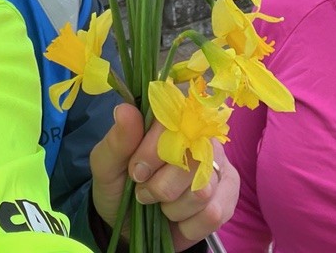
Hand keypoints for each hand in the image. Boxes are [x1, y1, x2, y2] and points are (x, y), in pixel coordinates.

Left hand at [90, 102, 238, 250]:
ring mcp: (219, 166)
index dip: (155, 147)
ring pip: (201, 190)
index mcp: (172, 119)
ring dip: (172, 207)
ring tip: (161, 204)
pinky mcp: (228, 197)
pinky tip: (178, 218)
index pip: (176, 117)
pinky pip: (212, 214)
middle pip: (192, 159)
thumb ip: (117, 140)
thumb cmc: (120, 186)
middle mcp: (202, 136)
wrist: (131, 226)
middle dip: (160, 185)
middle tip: (144, 190)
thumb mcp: (106, 165)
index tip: (136, 170)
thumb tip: (125, 110)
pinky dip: (187, 224)